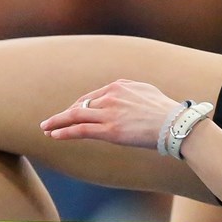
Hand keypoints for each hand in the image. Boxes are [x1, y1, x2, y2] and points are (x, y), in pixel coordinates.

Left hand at [40, 79, 183, 149]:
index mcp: (120, 86)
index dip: (79, 107)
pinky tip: (54, 135)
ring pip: (75, 116)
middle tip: (50, 121)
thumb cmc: (167, 112)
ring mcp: (109, 113)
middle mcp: (111, 96)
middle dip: (64, 114)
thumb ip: (131, 91)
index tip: (72, 114)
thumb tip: (125, 96)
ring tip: (45, 128)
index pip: (92, 97)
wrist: (176, 124)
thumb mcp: (147, 92)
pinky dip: (64, 132)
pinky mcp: (109, 130)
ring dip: (58, 122)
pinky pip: (80, 129)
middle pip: (80, 105)